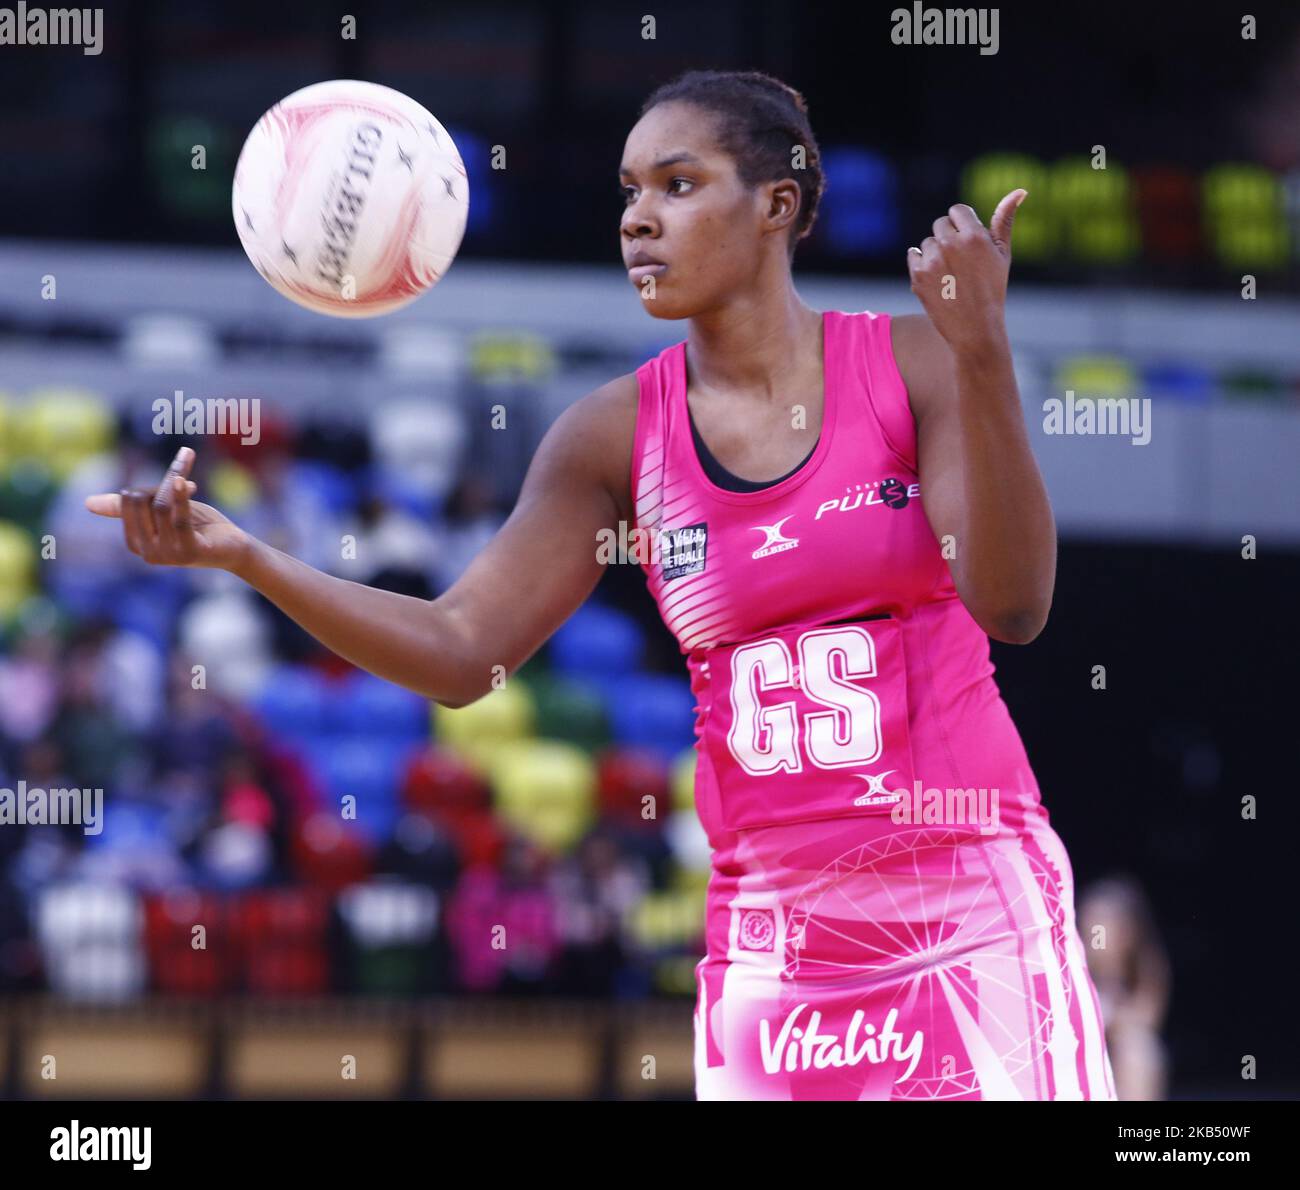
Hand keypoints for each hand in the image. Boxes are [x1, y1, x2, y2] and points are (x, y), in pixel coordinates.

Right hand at [85, 446, 250, 570]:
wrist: (235, 547)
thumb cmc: (198, 527)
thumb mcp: (162, 513)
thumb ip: (132, 506)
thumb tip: (87, 503)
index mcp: (135, 543)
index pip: (129, 502)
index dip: (148, 489)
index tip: (172, 484)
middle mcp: (147, 553)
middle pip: (142, 502)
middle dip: (162, 486)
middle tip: (183, 483)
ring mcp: (167, 555)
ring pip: (161, 506)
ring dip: (176, 486)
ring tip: (190, 483)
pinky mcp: (189, 552)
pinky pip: (178, 518)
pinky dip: (180, 496)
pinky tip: (183, 481)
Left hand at [905, 189, 1025, 357]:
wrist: (974, 329)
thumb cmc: (992, 290)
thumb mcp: (1003, 255)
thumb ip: (1004, 221)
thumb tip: (1020, 191)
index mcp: (974, 236)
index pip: (957, 210)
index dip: (962, 225)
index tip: (967, 243)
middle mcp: (951, 244)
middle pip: (940, 224)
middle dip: (949, 237)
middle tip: (960, 262)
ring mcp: (932, 260)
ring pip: (927, 241)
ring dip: (935, 252)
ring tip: (950, 274)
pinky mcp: (917, 275)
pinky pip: (913, 255)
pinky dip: (921, 264)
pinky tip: (937, 279)